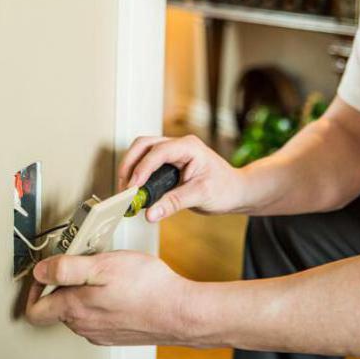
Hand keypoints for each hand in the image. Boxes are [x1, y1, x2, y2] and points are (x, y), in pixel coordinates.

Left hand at [26, 251, 194, 345]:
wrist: (179, 311)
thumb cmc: (147, 287)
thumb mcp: (103, 265)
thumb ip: (67, 268)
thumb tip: (41, 270)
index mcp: (75, 308)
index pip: (36, 309)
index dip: (35, 288)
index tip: (46, 270)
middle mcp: (84, 325)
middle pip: (57, 308)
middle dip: (63, 283)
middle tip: (80, 262)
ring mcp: (100, 331)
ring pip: (79, 311)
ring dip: (84, 291)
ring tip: (103, 271)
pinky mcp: (117, 332)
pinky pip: (99, 316)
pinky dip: (102, 300)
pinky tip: (119, 286)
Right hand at [118, 134, 246, 220]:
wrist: (235, 190)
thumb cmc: (224, 189)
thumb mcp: (200, 196)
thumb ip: (174, 203)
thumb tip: (150, 213)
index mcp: (188, 147)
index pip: (158, 152)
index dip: (142, 168)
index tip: (132, 187)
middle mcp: (179, 145)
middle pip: (144, 144)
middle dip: (130, 164)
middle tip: (124, 187)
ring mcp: (173, 151)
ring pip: (143, 151)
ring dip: (131, 168)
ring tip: (127, 191)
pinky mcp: (169, 162)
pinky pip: (148, 162)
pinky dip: (138, 173)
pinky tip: (136, 190)